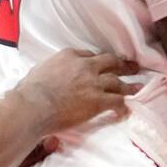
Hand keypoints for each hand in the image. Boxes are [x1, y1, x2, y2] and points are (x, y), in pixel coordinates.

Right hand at [14, 49, 140, 133]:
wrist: (33, 106)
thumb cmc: (29, 91)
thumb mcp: (39, 70)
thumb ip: (50, 71)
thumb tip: (48, 78)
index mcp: (69, 56)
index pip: (89, 55)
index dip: (97, 61)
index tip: (101, 65)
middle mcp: (85, 66)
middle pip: (110, 62)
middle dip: (121, 65)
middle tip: (131, 67)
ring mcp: (94, 83)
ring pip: (117, 82)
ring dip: (129, 86)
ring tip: (137, 88)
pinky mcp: (99, 100)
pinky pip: (117, 101)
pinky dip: (123, 106)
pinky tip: (125, 111)